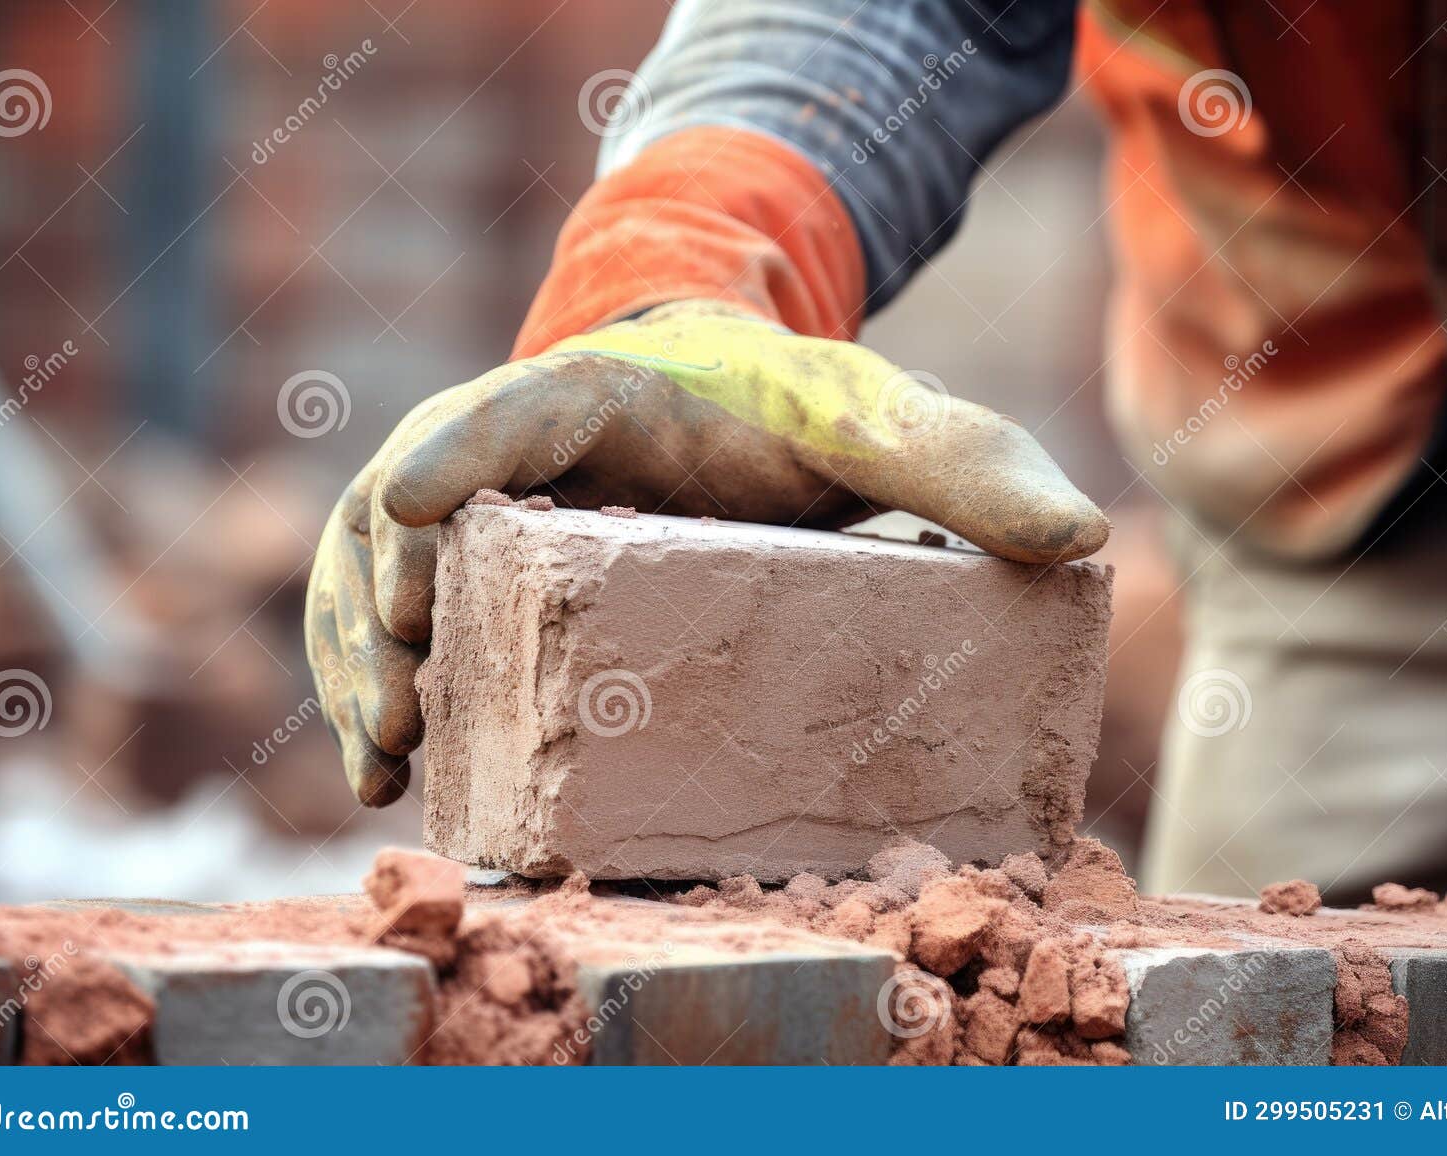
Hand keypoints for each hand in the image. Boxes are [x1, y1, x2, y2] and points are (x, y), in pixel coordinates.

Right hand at [304, 300, 1107, 804]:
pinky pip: (391, 615)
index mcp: (602, 395)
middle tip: (410, 687)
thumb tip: (1079, 540)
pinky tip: (390, 771)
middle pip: (410, 508)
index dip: (460, 446)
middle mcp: (517, 453)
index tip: (414, 500)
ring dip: (366, 660)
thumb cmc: (791, 411)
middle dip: (389, 597)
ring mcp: (483, 515)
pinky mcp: (480, 576)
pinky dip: (374, 680)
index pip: (515, 405)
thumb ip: (969, 467)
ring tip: (388, 756)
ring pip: (377, 572)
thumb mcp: (885, 423)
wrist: (720, 396)